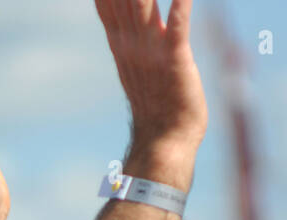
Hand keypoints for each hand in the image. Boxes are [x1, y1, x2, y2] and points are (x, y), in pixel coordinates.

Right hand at [95, 0, 206, 182]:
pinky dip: (180, 6)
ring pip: (144, 4)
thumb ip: (128, 33)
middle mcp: (131, 43)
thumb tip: (118, 10)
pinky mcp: (176, 60)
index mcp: (120, 43)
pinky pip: (177, 27)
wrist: (166, 139)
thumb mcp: (135, 62)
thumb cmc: (157, 102)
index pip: (105, 2)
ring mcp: (151, 51)